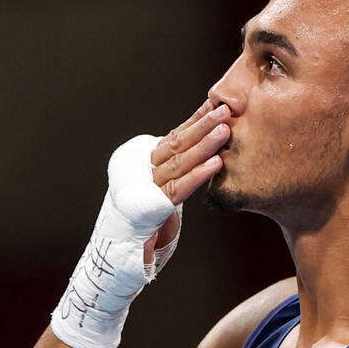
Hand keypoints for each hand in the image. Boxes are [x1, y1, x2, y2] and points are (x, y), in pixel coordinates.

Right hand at [144, 100, 229, 260]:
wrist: (122, 244)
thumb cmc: (147, 213)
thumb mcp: (163, 184)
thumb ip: (177, 166)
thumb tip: (204, 143)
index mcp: (147, 158)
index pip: (175, 135)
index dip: (196, 119)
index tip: (216, 103)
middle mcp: (145, 167)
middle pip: (178, 142)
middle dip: (203, 125)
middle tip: (225, 110)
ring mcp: (147, 186)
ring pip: (179, 161)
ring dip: (204, 145)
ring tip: (225, 131)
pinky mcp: (153, 207)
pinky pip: (179, 188)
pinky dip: (198, 176)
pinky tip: (216, 165)